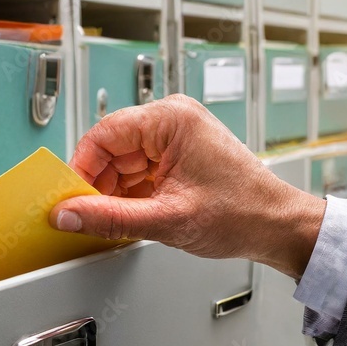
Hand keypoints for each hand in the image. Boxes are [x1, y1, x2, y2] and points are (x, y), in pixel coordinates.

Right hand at [50, 94, 326, 279]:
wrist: (277, 226)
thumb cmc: (243, 213)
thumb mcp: (167, 219)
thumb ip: (110, 218)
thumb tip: (70, 213)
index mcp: (172, 119)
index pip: (104, 134)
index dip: (81, 168)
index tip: (69, 197)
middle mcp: (173, 120)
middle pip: (110, 149)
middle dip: (98, 185)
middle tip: (88, 216)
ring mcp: (176, 137)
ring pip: (122, 163)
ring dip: (115, 193)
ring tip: (119, 221)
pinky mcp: (178, 156)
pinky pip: (138, 171)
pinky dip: (130, 195)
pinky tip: (133, 216)